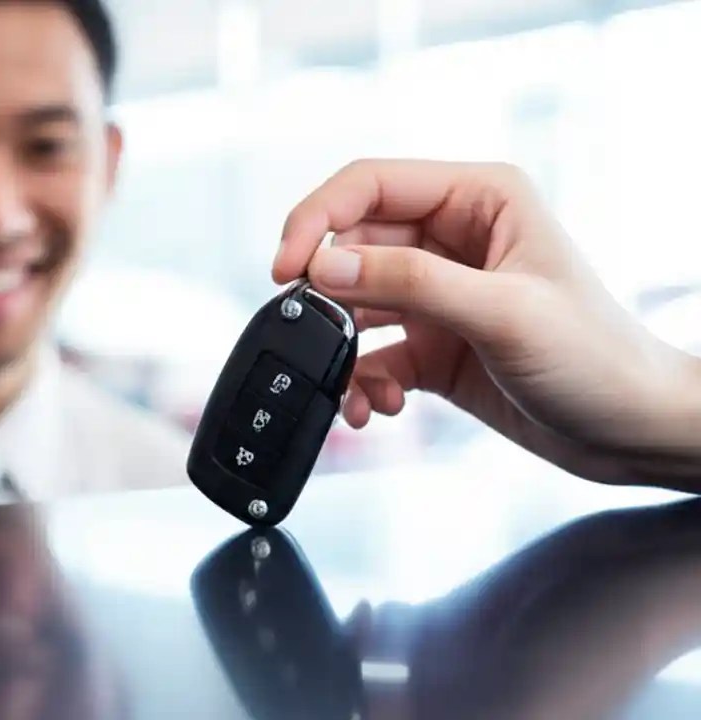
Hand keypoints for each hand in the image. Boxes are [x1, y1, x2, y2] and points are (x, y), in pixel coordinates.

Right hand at [272, 159, 700, 487]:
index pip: (369, 185)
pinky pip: (371, 354)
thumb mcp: (502, 313)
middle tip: (314, 338)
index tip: (287, 269)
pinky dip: (363, 383)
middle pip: (352, 247)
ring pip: (355, 305)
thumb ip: (409, 284)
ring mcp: (441, 294)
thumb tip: (325, 269)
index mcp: (480, 199)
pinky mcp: (434, 344)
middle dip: (327, 297)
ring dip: (341, 349)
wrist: (633, 433)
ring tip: (353, 388)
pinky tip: (380, 407)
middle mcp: (455, 239)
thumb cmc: (598, 359)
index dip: (317, 220)